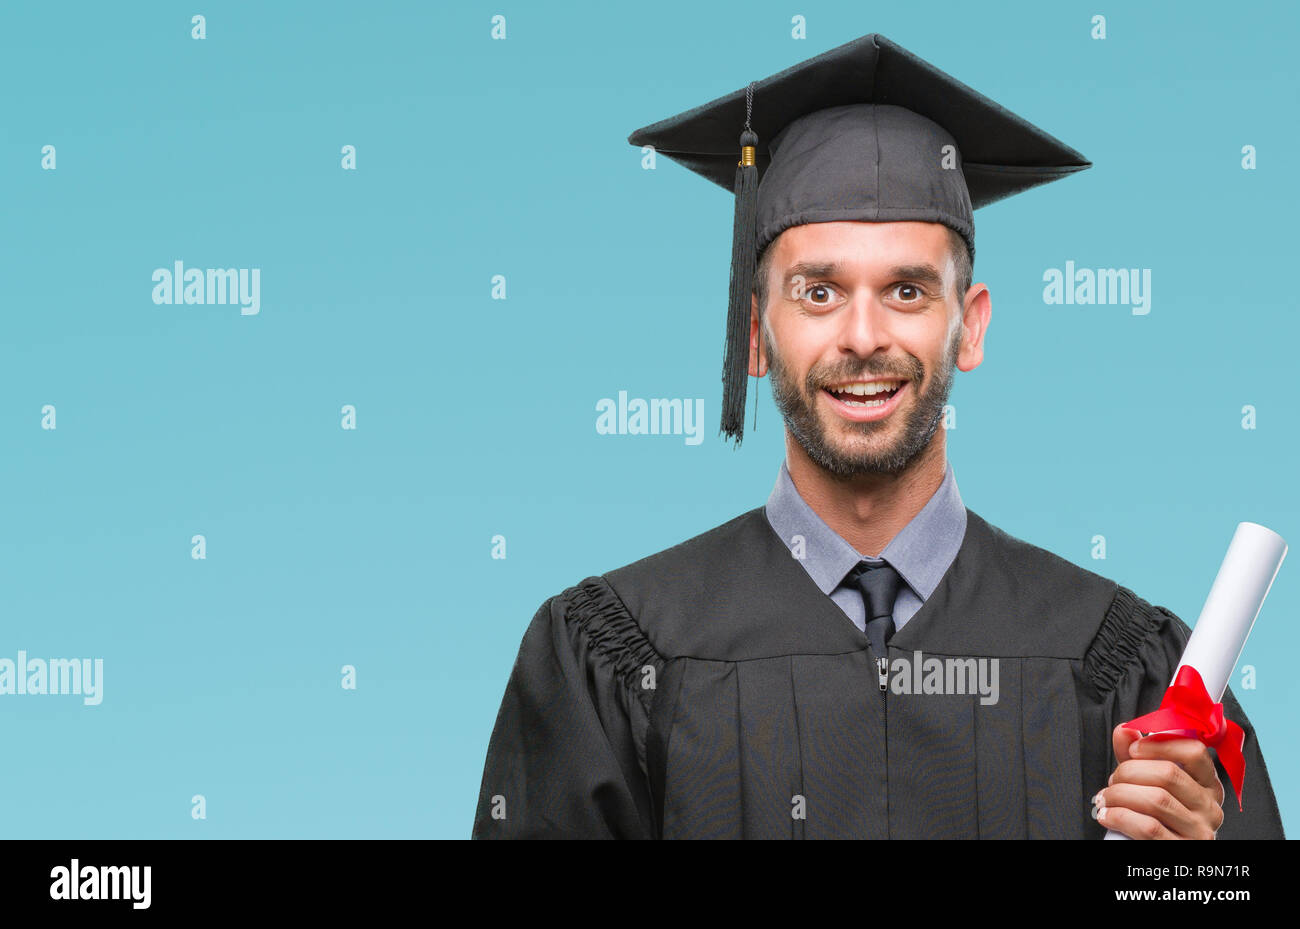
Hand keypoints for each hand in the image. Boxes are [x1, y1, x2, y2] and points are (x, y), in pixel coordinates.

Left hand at [1093, 726, 1224, 839]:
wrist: (1160, 856)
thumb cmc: (1156, 815)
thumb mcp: (1149, 782)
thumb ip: (1137, 756)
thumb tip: (1125, 730)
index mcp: (1207, 784)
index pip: (1194, 751)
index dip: (1159, 744)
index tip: (1133, 749)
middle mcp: (1210, 807)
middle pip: (1168, 774)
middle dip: (1129, 772)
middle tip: (1113, 780)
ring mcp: (1200, 831)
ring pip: (1156, 799)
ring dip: (1119, 794)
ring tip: (1106, 799)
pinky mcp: (1182, 850)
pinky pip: (1148, 827)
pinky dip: (1119, 817)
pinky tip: (1107, 815)